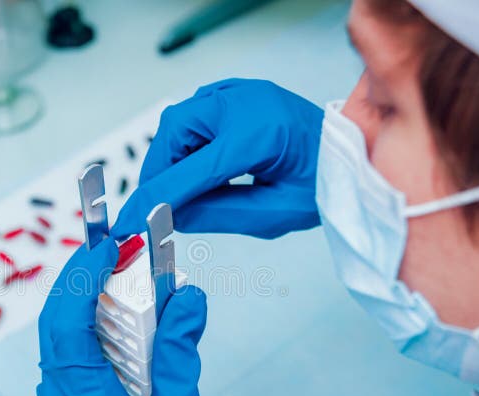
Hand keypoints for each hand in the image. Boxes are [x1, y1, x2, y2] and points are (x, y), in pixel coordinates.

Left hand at [30, 239, 206, 395]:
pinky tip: (116, 351)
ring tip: (121, 293)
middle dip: (83, 284)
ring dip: (86, 316)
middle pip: (58, 328)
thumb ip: (179, 352)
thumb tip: (188, 297)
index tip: (105, 245)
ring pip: (59, 350)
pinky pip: (62, 374)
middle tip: (115, 255)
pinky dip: (85, 349)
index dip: (82, 275)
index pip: (66, 322)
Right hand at [111, 78, 323, 239]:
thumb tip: (170, 217)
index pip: (191, 169)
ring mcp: (239, 92)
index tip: (129, 221)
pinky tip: (202, 170)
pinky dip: (187, 146)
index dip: (155, 198)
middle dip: (160, 172)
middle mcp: (245, 101)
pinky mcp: (235, 95)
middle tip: (160, 207)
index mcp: (260, 133)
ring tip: (188, 192)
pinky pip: (194, 116)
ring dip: (173, 159)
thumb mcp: (273, 213)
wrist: (349, 152)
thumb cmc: (322, 181)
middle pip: (175, 131)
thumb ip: (218, 214)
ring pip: (179, 121)